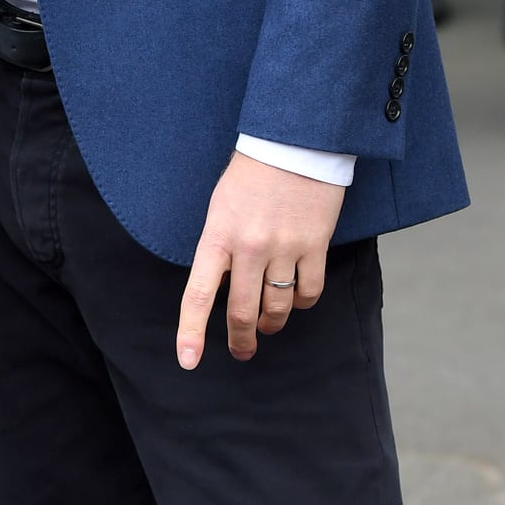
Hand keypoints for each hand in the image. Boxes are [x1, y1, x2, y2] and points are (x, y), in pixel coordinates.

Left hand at [177, 152, 344, 368]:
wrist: (293, 144)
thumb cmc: (250, 175)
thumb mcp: (220, 209)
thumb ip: (218, 248)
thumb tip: (218, 287)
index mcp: (217, 236)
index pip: (198, 294)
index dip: (191, 331)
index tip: (189, 360)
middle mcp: (249, 247)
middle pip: (242, 311)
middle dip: (241, 339)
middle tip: (242, 350)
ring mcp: (284, 248)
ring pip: (277, 307)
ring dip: (271, 323)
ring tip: (267, 324)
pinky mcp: (315, 246)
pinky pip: (309, 292)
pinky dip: (302, 303)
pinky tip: (296, 299)